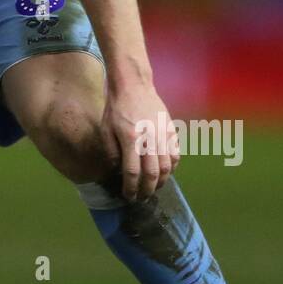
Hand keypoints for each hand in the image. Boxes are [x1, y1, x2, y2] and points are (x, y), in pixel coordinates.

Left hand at [102, 83, 179, 201]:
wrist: (134, 85)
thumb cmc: (116, 107)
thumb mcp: (106, 130)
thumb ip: (112, 153)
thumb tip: (119, 172)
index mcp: (131, 140)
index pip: (132, 173)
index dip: (130, 188)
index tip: (128, 196)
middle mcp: (150, 140)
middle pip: (152, 174)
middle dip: (147, 190)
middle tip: (142, 198)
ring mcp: (163, 136)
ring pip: (167, 167)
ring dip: (161, 182)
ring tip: (153, 188)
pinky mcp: (171, 131)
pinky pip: (176, 155)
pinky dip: (172, 168)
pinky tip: (165, 172)